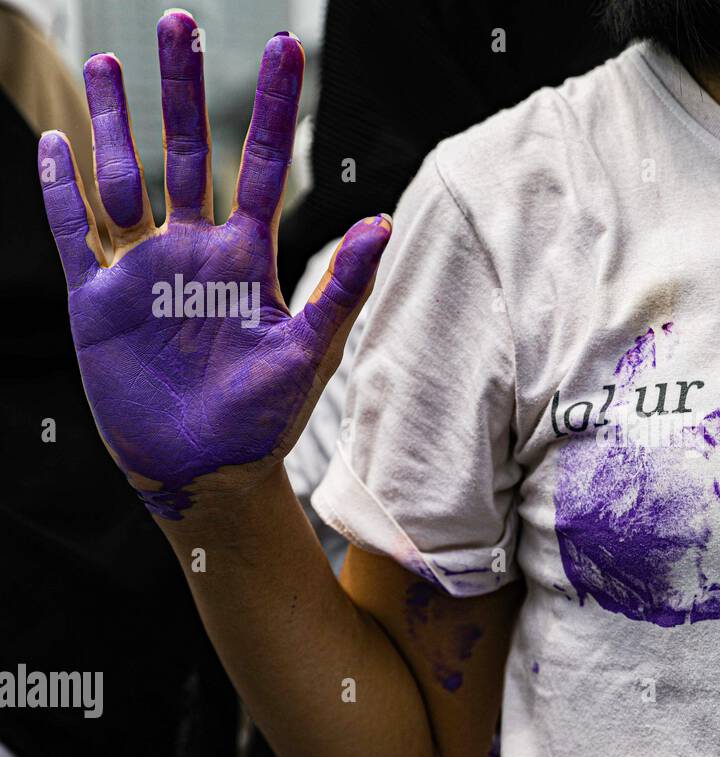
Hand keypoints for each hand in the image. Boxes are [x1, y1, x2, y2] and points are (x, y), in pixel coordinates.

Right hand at [37, 10, 390, 518]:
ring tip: (112, 64)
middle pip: (188, 154)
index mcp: (247, 257)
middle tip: (179, 22)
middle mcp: (194, 252)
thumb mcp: (309, 349)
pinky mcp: (98, 300)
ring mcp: (144, 270)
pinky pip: (75, 233)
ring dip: (118, 125)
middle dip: (183, 91)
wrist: (207, 469)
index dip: (271, 109)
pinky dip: (61, 192)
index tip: (285, 47)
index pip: (259, 166)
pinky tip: (57, 144)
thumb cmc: (265, 417)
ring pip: (126, 179)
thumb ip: (342, 286)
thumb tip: (383, 219)